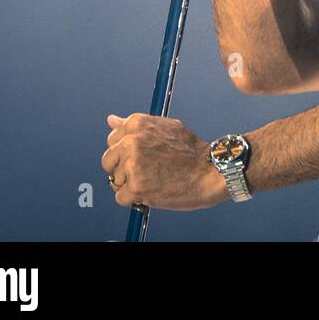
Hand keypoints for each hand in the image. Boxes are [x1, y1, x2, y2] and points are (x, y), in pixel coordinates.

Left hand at [101, 113, 226, 210]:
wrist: (211, 171)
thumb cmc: (192, 151)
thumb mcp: (166, 127)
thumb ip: (137, 126)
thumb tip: (111, 120)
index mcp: (137, 124)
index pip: (112, 140)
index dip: (126, 151)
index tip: (141, 156)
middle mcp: (131, 142)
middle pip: (108, 161)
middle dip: (123, 169)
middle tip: (147, 171)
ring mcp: (132, 165)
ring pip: (115, 181)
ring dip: (131, 184)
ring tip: (155, 179)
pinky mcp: (135, 187)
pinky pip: (121, 197)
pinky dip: (135, 199)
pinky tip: (153, 190)